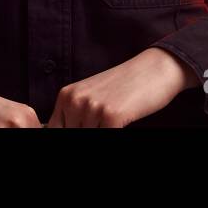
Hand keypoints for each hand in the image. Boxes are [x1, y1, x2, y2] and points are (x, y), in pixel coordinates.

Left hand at [46, 47, 198, 126]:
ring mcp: (93, 108)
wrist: (154, 69)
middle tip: (105, 123)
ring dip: (104, 132)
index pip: (54, 130)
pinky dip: (114, 134)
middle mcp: (75, 100)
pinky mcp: (112, 116)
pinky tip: (123, 124)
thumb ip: (74, 115)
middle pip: (71, 135)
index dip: (69, 133)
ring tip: (115, 122)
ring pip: (89, 137)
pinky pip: (107, 137)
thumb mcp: (91, 96)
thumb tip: (63, 130)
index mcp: (66, 95)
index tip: (85, 127)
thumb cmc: (124, 86)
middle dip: (89, 132)